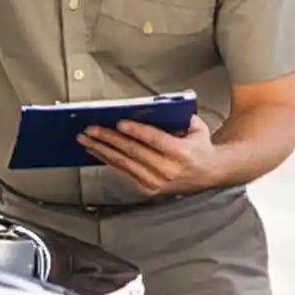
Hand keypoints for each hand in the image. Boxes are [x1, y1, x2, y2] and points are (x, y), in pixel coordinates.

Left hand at [77, 114, 220, 196]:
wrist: (210, 174)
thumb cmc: (199, 146)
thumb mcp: (196, 127)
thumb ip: (179, 117)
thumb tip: (153, 106)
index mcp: (182, 153)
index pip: (155, 140)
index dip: (136, 131)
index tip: (119, 123)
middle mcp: (168, 170)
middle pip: (133, 152)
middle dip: (108, 139)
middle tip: (90, 129)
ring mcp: (157, 182)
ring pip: (124, 163)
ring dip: (101, 150)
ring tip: (85, 139)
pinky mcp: (148, 189)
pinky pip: (123, 172)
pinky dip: (107, 160)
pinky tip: (95, 151)